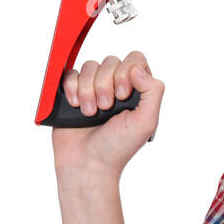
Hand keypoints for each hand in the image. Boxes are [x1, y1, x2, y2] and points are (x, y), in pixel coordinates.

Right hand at [51, 51, 164, 182]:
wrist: (87, 163)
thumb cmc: (119, 146)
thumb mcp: (146, 121)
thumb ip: (153, 91)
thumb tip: (138, 67)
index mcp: (138, 90)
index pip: (135, 60)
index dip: (126, 72)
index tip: (122, 96)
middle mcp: (116, 85)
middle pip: (111, 61)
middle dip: (105, 85)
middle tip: (105, 108)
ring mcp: (94, 87)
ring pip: (90, 66)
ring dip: (88, 89)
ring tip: (90, 112)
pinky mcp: (72, 92)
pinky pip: (71, 74)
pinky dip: (72, 88)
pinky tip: (75, 106)